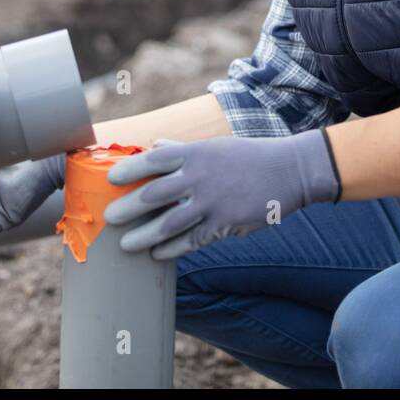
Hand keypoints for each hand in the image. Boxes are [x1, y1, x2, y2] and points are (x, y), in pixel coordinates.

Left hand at [102, 129, 340, 259]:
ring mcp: (213, 202)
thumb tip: (154, 145)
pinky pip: (192, 240)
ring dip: (143, 235)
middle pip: (155, 194)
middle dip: (128, 208)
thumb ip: (182, 149)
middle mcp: (201, 176)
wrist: (290, 171)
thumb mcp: (215, 146)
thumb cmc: (249, 156)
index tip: (110, 179)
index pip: (155, 160)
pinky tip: (156, 254)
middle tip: (110, 218)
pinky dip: (171, 249)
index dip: (130, 169)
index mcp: (197, 153)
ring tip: (125, 245)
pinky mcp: (225, 223)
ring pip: (169, 223)